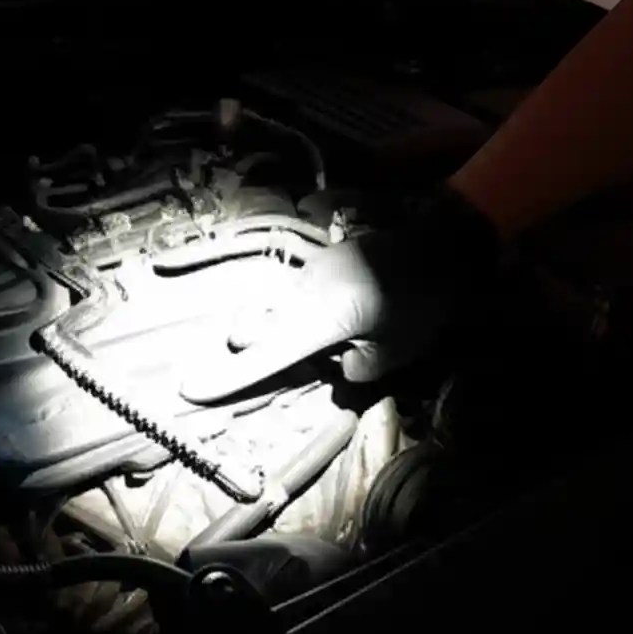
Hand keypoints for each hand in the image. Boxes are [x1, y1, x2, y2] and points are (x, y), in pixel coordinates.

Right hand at [181, 189, 498, 402]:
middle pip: (258, 327)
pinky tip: (332, 318)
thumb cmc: (422, 303)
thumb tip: (338, 365)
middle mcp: (304, 293)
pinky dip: (298, 313)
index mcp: (319, 318)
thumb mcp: (394, 353)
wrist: (443, 244)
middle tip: (271, 358)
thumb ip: (356, 370)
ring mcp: (310, 273)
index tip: (189, 389)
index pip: (264, 355)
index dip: (227, 378)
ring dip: (277, 330)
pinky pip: (294, 294)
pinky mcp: (321, 262)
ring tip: (309, 342)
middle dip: (254, 347)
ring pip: (274, 308)